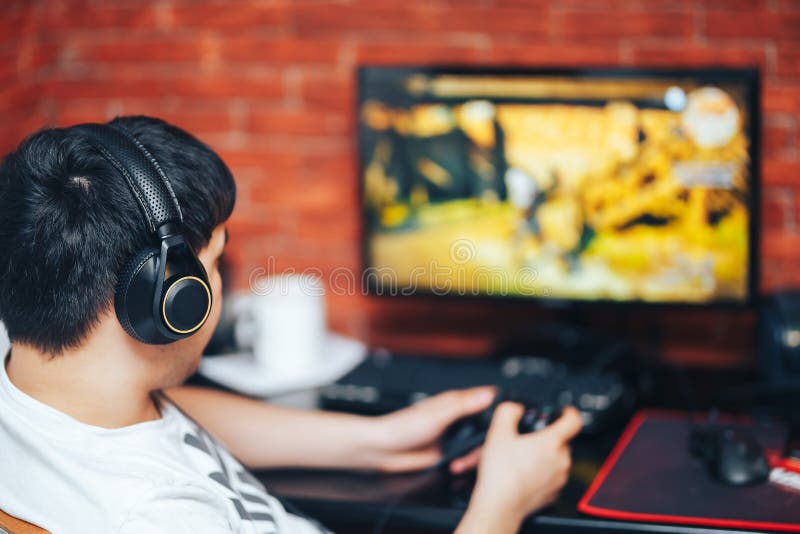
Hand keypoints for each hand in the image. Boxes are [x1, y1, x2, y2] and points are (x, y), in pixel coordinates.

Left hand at [369, 387, 495, 473]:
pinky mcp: (450, 452)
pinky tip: (460, 466)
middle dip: (490, 436)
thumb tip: (487, 395)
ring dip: (477, 453)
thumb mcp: (437, 415)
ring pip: (479, 442)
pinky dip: (468, 462)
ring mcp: (454, 436)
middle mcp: (456, 417)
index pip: (484, 398)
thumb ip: (463, 406)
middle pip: (486, 423)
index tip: (507, 415)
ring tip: (466, 459)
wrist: (384, 451)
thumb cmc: (402, 426)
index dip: (498, 405)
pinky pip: (467, 457)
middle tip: (488, 445)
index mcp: (454, 402)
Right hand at [457, 404, 581, 532]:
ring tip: (523, 458)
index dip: (570, 411)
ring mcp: (559, 479)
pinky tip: (524, 474)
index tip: (566, 411)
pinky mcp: (553, 494)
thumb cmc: (501, 473)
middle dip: (548, 437)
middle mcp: (561, 461)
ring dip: (545, 456)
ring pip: (558, 460)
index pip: (574, 420)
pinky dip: (542, 473)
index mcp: (551, 442)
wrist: (499, 505)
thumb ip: (509, 411)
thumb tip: (515, 407)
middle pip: (563, 441)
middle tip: (529, 439)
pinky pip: (552, 477)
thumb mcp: (498, 431)